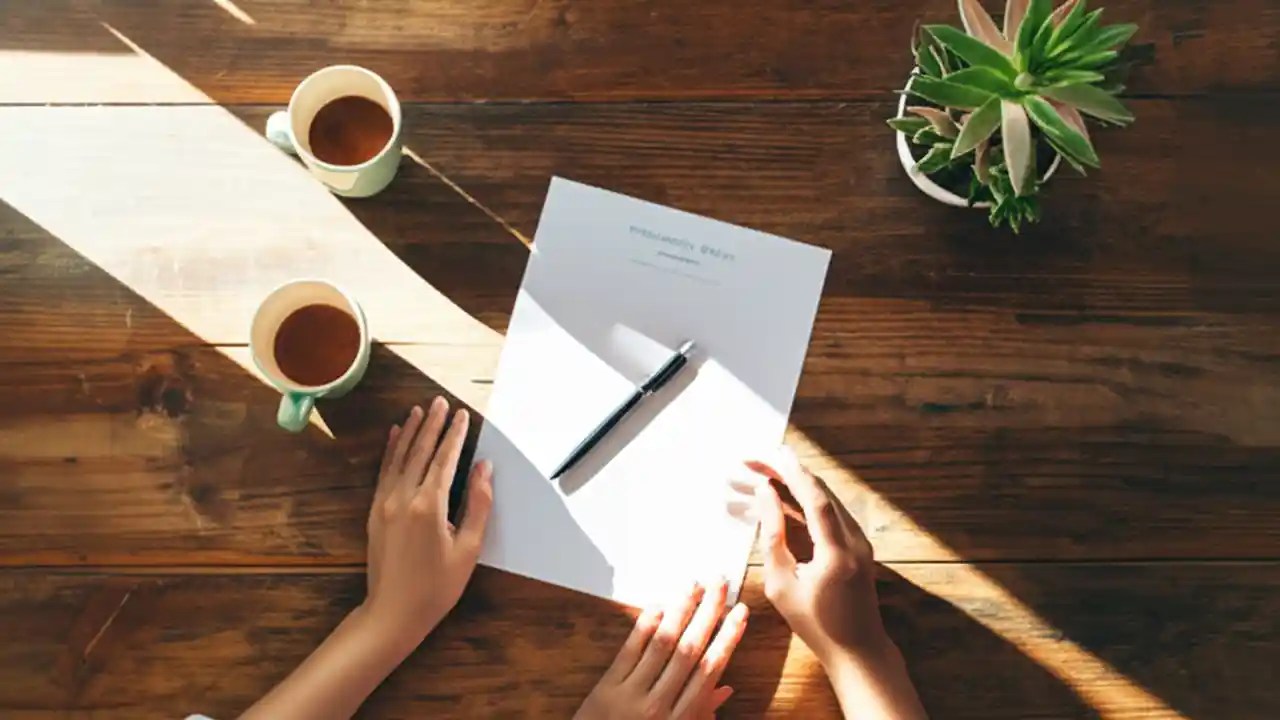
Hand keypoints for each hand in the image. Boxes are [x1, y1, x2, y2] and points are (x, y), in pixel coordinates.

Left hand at [241, 397, 494, 719]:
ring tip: (419, 409)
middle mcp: (403, 497)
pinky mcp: (375, 511)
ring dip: (411, 431)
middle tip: (441, 401)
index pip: (445, 459)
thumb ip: (478, 504)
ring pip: (399, 457)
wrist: (393, 612)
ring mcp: (385, 503)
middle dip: (433, 424)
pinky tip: (395, 436)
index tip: (463, 415)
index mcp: (428, 505)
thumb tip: (484, 469)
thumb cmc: (437, 587)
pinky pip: (384, 472)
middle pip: (421, 451)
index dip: (456, 435)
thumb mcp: (469, 549)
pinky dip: (391, 450)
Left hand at [575, 579, 748, 719]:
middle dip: (708, 614)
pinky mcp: (607, 686)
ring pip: (662, 645)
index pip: (710, 670)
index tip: (740, 613)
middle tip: (720, 585)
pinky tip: (659, 605)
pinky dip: (645, 626)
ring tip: (694, 586)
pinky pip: (630, 650)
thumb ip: (700, 713)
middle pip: (690, 651)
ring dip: (680, 611)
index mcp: (681, 719)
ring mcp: (632, 693)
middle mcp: (660, 705)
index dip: (728, 638)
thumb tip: (725, 689)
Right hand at [747, 450, 885, 667]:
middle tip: (750, 463)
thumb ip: (772, 537)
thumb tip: (765, 495)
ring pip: (824, 499)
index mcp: (837, 552)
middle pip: (819, 492)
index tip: (771, 452)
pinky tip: (778, 500)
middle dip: (784, 473)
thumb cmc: (815, 624)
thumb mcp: (782, 585)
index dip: (792, 471)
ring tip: (755, 480)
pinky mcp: (857, 544)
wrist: (857, 648)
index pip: (815, 498)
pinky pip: (829, 513)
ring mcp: (860, 541)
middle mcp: (854, 540)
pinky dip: (803, 503)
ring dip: (791, 487)